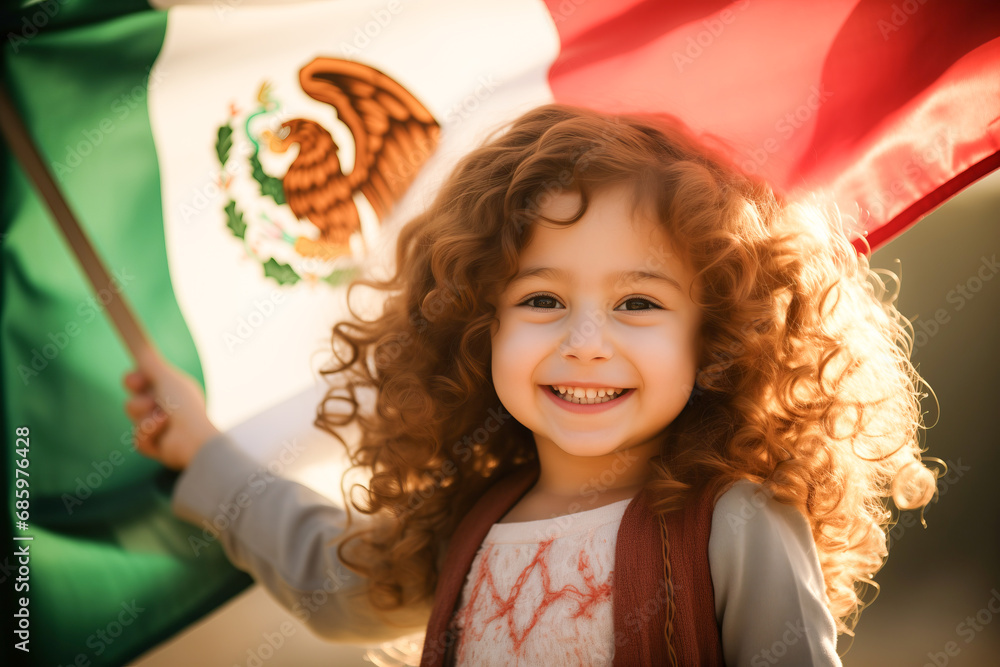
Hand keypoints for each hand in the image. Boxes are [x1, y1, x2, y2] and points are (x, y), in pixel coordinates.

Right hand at [122, 347, 220, 470]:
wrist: (194, 438)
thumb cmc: (184, 405)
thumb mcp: (166, 378)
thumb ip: (149, 361)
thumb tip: (139, 340)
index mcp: (173, 392)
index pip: (144, 383)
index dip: (134, 380)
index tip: (134, 378)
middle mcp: (167, 410)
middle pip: (134, 401)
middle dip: (138, 400)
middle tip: (148, 400)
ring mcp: (160, 429)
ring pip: (134, 418)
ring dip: (145, 416)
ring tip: (163, 417)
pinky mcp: (154, 447)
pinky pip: (137, 437)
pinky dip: (149, 432)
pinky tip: (163, 433)